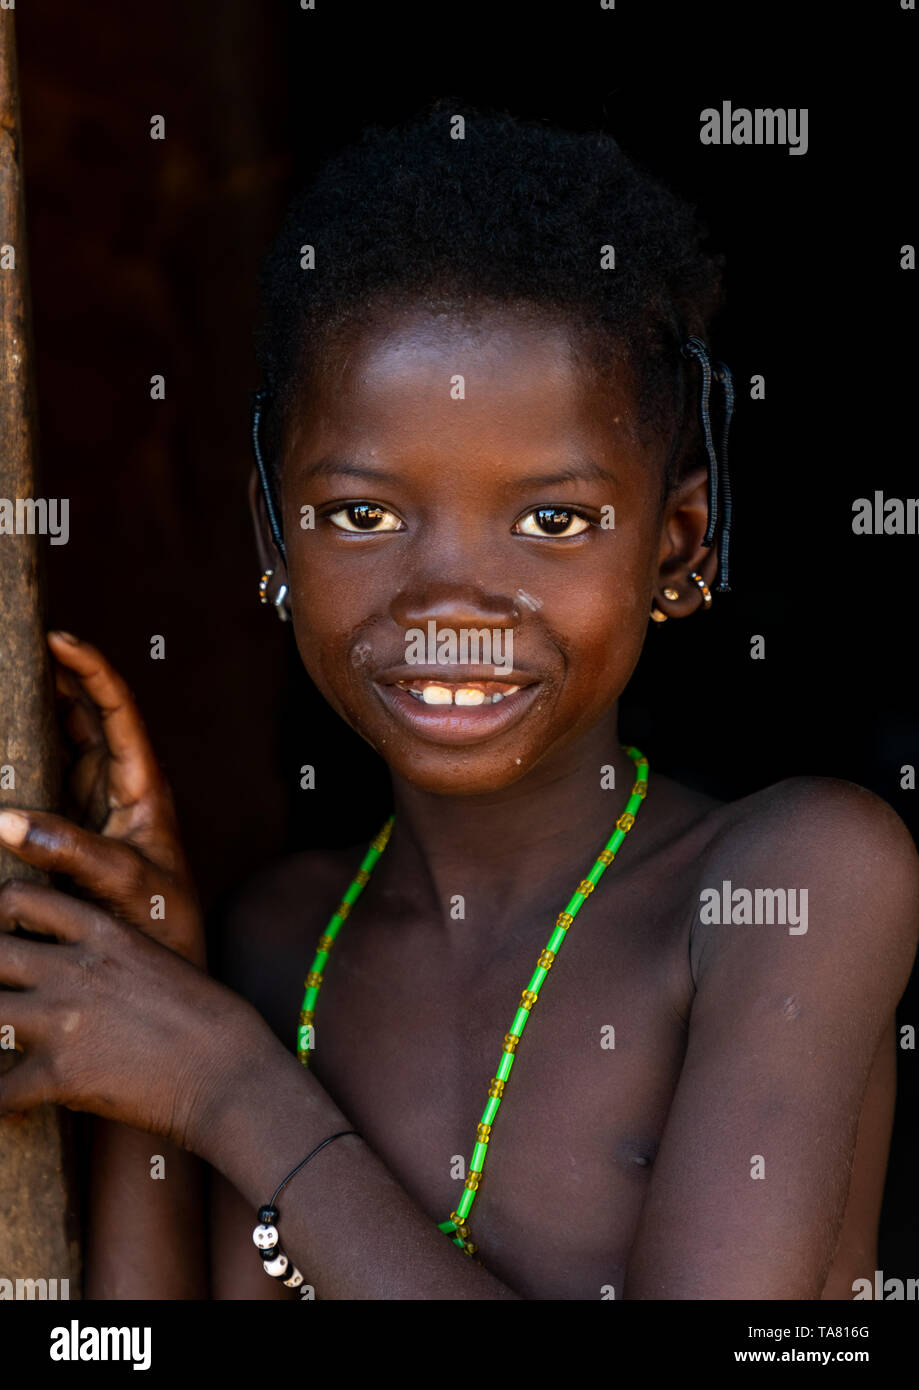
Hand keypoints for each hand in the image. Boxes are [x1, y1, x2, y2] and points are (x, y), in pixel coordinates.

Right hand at [0, 631, 205, 966]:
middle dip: (56, 676)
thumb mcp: (122, 883)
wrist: (166, 968)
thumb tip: (4, 819)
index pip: (118, 709)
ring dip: (36, 713)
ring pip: (64, 744)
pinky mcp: (70, 832)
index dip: (91, 668)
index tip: (58, 637)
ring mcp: (94, 807)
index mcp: (144, 784)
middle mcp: (120, 787)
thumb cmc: (161, 924)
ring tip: (4, 682)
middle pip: (86, 715)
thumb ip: (70, 851)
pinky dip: (20, 761)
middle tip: (15, 646)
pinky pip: (44, 782)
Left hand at [0, 877, 268, 1149]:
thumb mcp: (157, 960)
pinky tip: (8, 1105)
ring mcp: (63, 1020)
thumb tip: (78, 963)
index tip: (1, 936)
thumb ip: (109, 954)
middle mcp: (74, 968)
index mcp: (102, 932)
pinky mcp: (60, 1075)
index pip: (19, 898)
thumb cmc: (209, 1020)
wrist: (231, 1074)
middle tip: (2, 995)